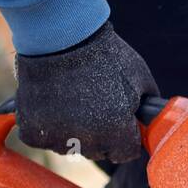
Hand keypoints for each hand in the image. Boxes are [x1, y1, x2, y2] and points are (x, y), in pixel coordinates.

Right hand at [14, 21, 158, 163]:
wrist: (58, 34)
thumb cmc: (103, 53)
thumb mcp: (140, 77)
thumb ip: (149, 106)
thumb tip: (155, 121)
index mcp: (116, 131)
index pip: (125, 153)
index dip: (124, 136)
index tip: (118, 121)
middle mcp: (88, 140)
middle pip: (98, 151)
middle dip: (99, 134)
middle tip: (91, 103)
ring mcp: (58, 137)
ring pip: (69, 147)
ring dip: (71, 131)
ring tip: (70, 100)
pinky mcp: (33, 131)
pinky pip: (42, 139)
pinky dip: (45, 126)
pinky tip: (51, 103)